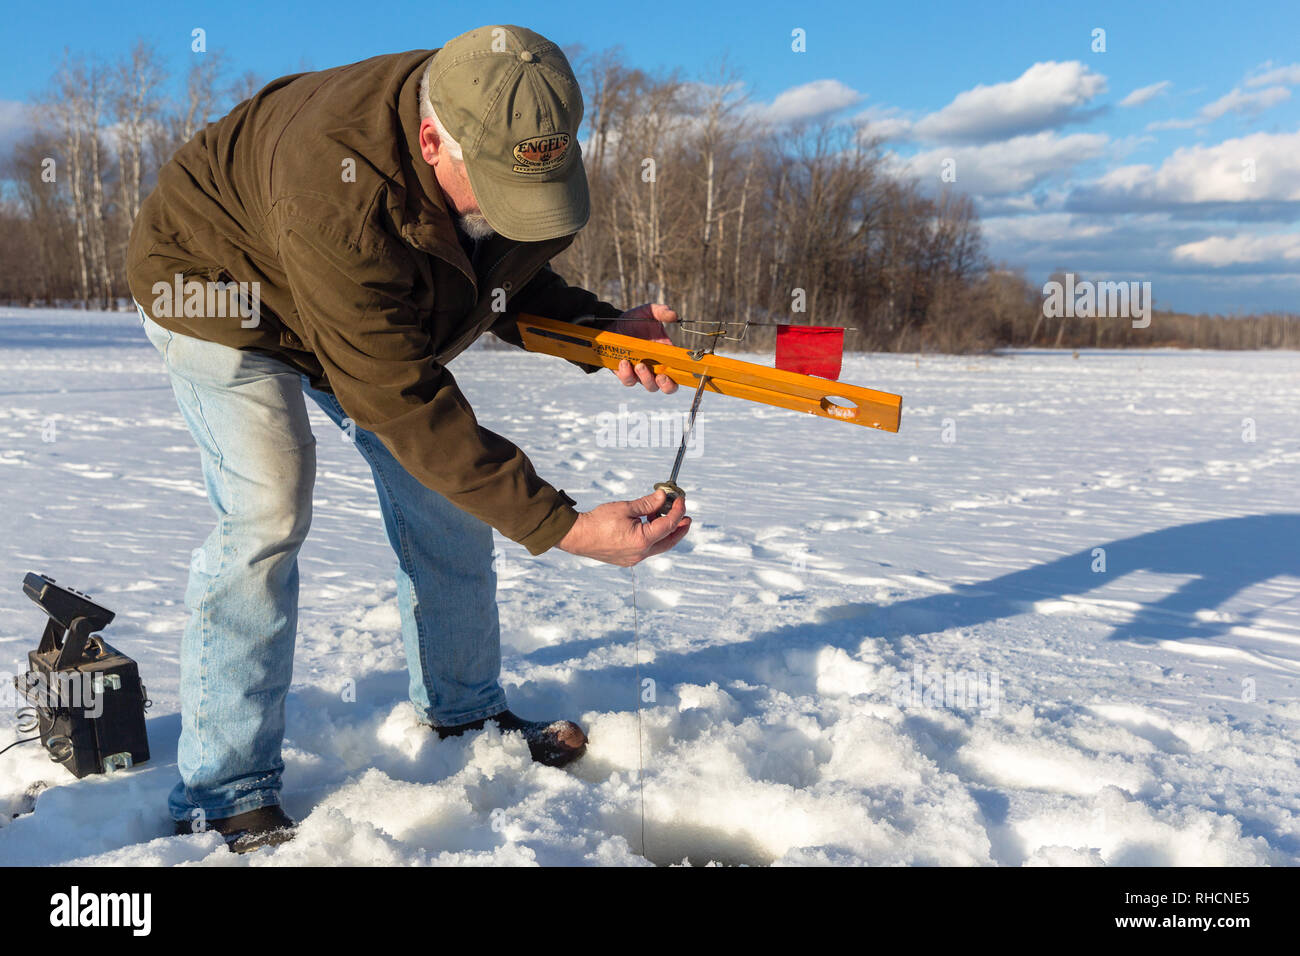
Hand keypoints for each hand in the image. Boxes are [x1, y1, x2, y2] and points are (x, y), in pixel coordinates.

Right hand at [557, 489, 691, 565]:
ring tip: (663, 515)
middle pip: (669, 541)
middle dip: (680, 529)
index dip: (678, 511)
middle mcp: (641, 553)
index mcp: (642, 540)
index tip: (681, 500)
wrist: (577, 536)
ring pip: (658, 546)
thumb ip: (647, 503)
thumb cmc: (598, 521)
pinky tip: (648, 524)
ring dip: (664, 532)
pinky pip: (646, 549)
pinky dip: (652, 537)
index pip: (669, 525)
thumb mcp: (626, 507)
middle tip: (686, 517)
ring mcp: (634, 559)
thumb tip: (663, 497)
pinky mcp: (627, 559)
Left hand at [608, 303, 678, 392]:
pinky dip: (627, 374)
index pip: (679, 372)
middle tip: (661, 376)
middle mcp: (655, 366)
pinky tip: (624, 362)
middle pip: (667, 386)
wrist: (613, 323)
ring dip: (646, 379)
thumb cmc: (634, 319)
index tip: (682, 371)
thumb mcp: (649, 311)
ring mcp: (640, 372)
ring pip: (648, 385)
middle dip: (667, 385)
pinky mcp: (624, 372)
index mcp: (666, 355)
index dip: (683, 376)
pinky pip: (628, 380)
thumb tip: (674, 316)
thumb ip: (661, 311)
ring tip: (639, 365)